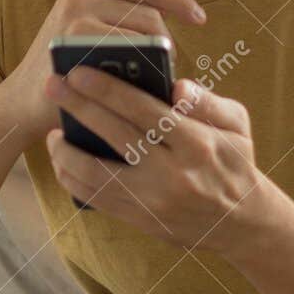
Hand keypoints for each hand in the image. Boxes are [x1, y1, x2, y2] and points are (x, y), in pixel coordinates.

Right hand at [0, 0, 205, 150]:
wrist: (22, 106)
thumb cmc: (68, 82)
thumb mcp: (89, 45)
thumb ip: (119, 31)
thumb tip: (171, 39)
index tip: (200, 19)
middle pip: (149, 11)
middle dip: (165, 42)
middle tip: (166, 72)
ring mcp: (75, 12)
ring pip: (144, 30)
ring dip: (158, 59)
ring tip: (153, 83)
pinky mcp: (75, 35)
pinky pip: (131, 48)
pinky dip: (143, 69)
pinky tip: (142, 88)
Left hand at [42, 70, 279, 255]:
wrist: (241, 222)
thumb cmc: (234, 161)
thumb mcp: (236, 124)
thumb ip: (207, 100)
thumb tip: (176, 85)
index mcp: (197, 144)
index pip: (144, 110)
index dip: (107, 90)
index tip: (78, 71)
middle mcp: (173, 174)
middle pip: (113, 136)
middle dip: (77, 107)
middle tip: (51, 85)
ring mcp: (153, 202)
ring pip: (95, 175)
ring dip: (65, 151)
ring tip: (52, 131)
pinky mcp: (140, 220)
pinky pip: (95, 199)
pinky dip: (72, 178)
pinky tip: (63, 159)